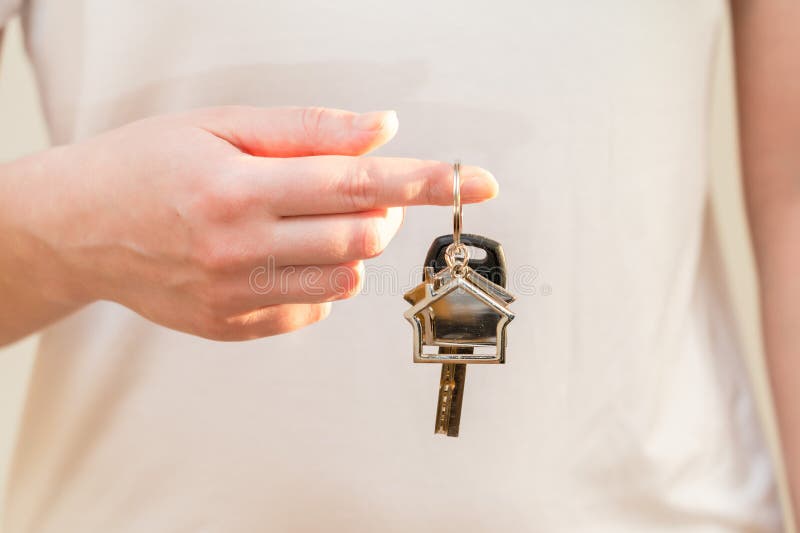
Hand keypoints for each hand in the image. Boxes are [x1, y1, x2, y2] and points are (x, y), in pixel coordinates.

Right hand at [1, 106, 496, 339]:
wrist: (81, 228)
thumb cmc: (147, 165)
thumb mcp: (221, 124)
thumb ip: (308, 130)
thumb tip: (381, 131)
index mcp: (239, 187)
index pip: (359, 183)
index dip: (425, 181)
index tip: (476, 182)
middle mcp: (241, 247)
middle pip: (362, 237)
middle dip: (377, 211)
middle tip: (350, 190)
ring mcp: (237, 296)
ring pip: (346, 279)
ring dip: (350, 246)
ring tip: (303, 220)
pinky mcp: (234, 326)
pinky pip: (313, 309)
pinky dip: (317, 279)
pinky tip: (278, 255)